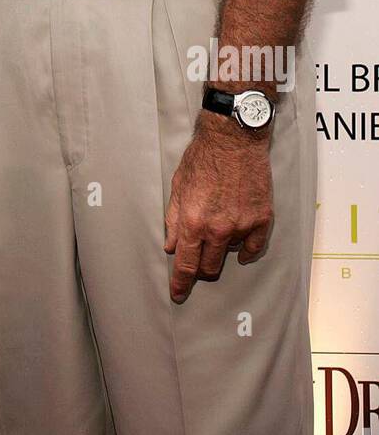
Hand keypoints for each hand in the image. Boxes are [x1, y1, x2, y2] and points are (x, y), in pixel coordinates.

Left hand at [163, 116, 272, 303]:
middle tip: (199, 257)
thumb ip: (174, 220)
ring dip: (222, 249)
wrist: (234, 140)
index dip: (181, 283)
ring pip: (230, 255)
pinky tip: (239, 243)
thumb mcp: (179, 187)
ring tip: (219, 227)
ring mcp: (243, 225)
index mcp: (194, 222)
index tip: (179, 294)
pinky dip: (244, 249)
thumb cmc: (203, 159)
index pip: (186, 265)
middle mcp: (218, 229)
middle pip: (210, 267)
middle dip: (201, 267)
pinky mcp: (262, 219)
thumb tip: (172, 246)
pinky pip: (253, 247)